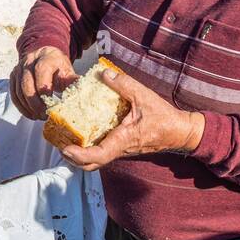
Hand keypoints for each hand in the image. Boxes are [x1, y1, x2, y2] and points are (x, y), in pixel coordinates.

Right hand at [10, 46, 76, 119]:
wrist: (44, 54)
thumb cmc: (57, 65)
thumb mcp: (67, 70)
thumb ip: (73, 81)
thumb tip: (84, 93)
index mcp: (46, 58)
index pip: (41, 72)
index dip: (44, 89)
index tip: (51, 105)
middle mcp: (30, 61)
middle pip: (27, 84)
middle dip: (35, 103)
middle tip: (44, 115)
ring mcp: (19, 69)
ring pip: (19, 90)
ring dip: (28, 107)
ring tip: (38, 116)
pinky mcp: (13, 76)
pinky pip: (14, 94)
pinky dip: (21, 106)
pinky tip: (30, 114)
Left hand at [60, 67, 205, 170]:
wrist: (181, 132)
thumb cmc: (164, 117)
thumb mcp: (144, 96)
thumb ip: (124, 84)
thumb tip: (103, 74)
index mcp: (123, 140)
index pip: (99, 155)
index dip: (80, 155)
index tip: (65, 149)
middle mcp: (119, 149)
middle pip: (91, 165)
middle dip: (73, 159)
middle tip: (58, 145)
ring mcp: (120, 150)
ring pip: (96, 160)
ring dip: (78, 155)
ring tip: (64, 140)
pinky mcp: (122, 147)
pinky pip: (102, 152)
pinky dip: (88, 148)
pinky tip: (81, 134)